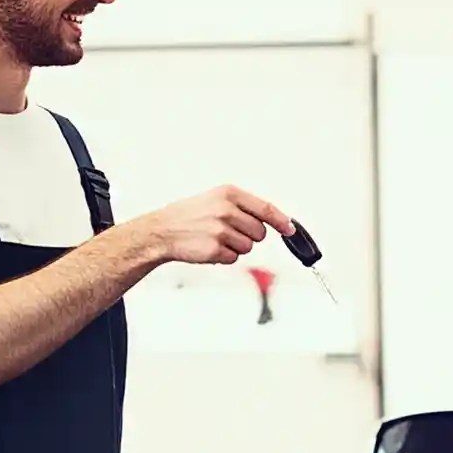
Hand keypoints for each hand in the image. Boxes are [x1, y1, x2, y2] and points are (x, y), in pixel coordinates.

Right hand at [133, 185, 295, 264]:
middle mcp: (225, 210)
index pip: (265, 208)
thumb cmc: (191, 215)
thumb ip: (245, 207)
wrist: (161, 231)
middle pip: (260, 232)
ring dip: (235, 247)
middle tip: (228, 231)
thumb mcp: (217, 199)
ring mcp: (220, 230)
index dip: (282, 221)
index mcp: (228, 194)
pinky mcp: (214, 249)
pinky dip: (224, 256)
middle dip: (249, 235)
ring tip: (215, 238)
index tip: (290, 229)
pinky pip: (234, 258)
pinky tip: (208, 247)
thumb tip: (276, 220)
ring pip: (248, 247)